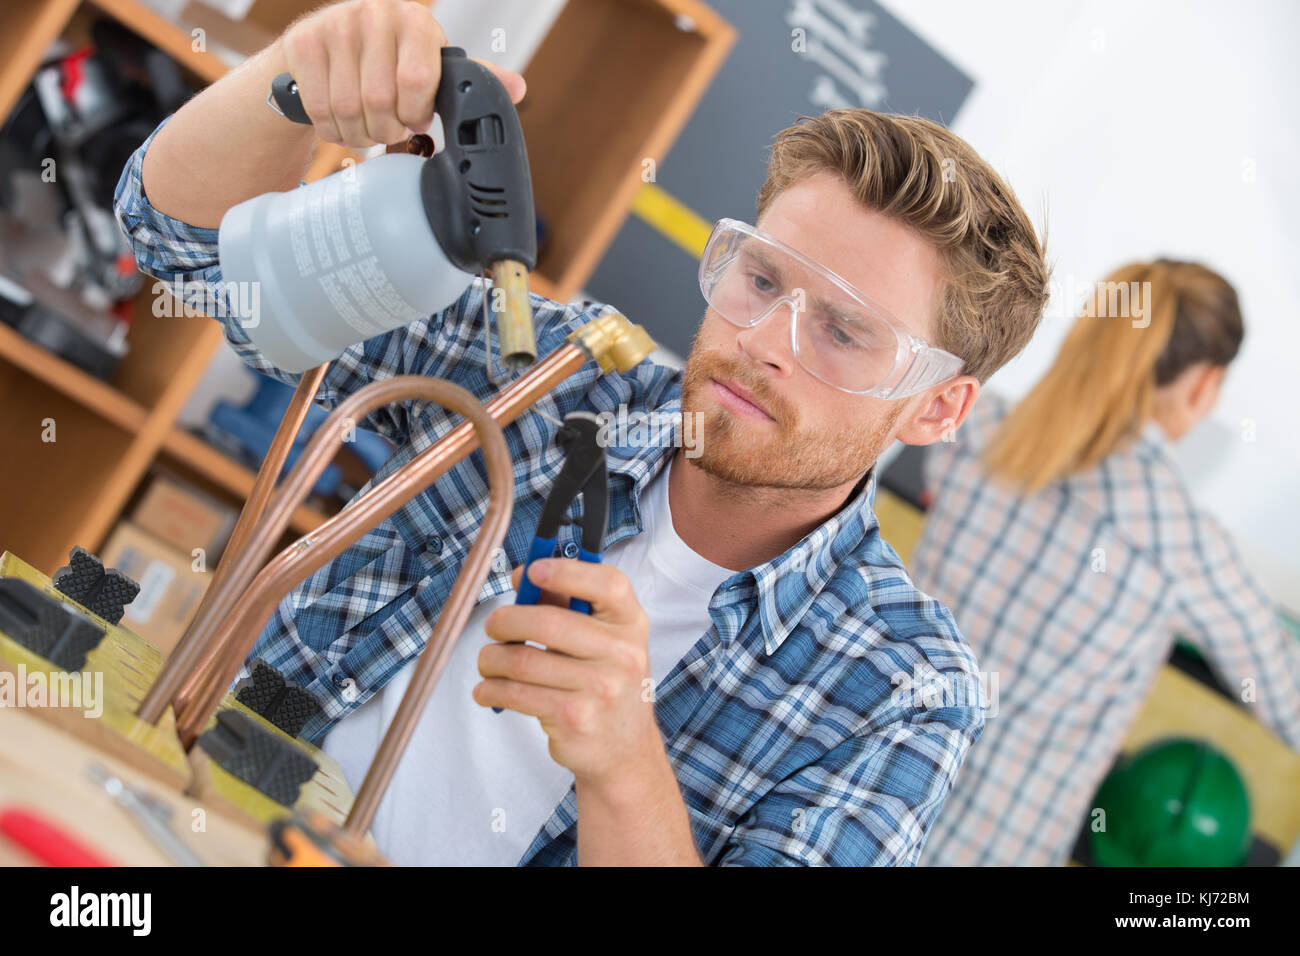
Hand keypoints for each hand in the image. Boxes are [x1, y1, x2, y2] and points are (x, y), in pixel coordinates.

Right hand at [277, 0, 526, 147]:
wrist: (322, 47)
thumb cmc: (386, 60)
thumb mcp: (429, 63)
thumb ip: (465, 78)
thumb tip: (517, 88)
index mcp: (416, 20)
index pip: (419, 80)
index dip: (416, 113)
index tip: (415, 118)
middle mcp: (374, 15)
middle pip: (382, 103)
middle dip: (387, 130)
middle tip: (387, 126)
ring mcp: (334, 27)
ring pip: (350, 112)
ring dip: (359, 133)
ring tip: (366, 125)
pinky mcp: (302, 45)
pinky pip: (320, 110)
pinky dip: (332, 130)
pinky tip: (340, 120)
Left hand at [474, 559, 663, 784]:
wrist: (624, 750)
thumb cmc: (605, 682)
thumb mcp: (601, 638)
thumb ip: (565, 603)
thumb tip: (523, 574)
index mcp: (630, 623)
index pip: (607, 585)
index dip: (566, 571)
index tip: (533, 571)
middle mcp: (622, 653)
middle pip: (549, 623)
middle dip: (505, 620)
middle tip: (493, 626)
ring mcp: (600, 689)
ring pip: (522, 661)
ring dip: (491, 659)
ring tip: (489, 662)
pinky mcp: (574, 719)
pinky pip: (516, 694)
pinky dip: (491, 690)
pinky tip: (488, 690)